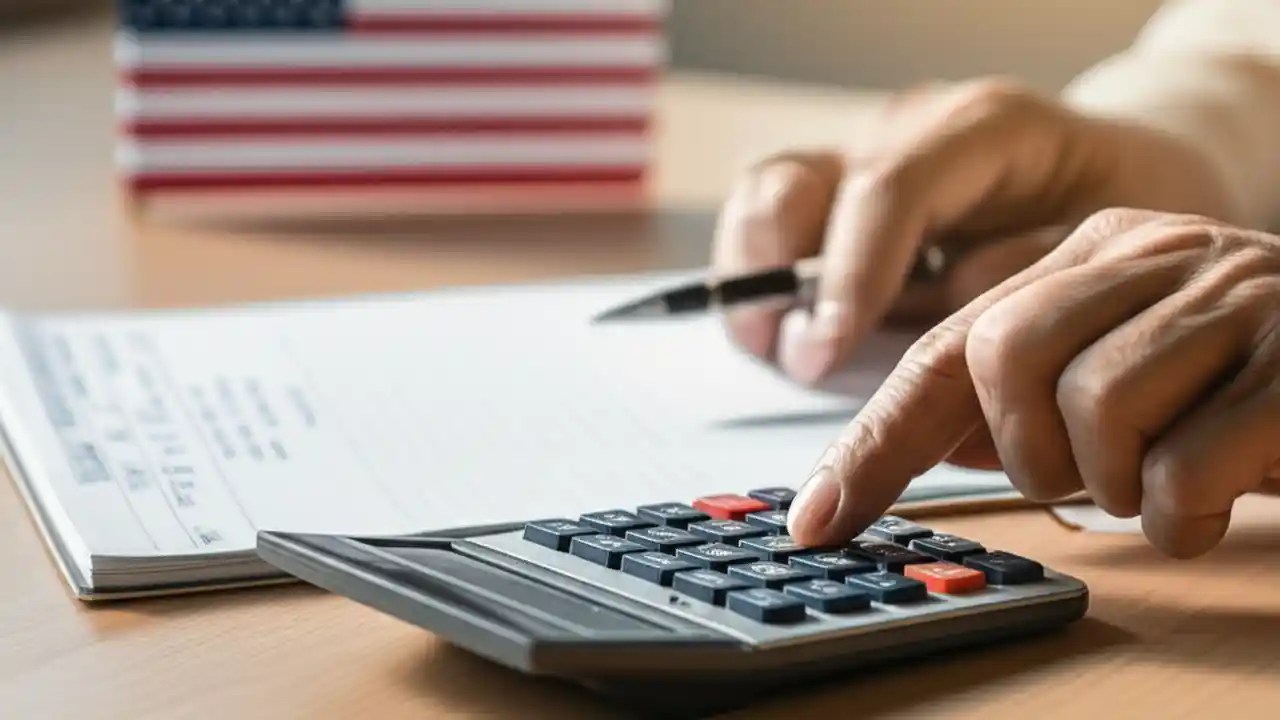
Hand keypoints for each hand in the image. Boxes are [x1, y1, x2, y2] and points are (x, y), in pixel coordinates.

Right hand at [711, 78, 1234, 385]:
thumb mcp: (1113, 251)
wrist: (1122, 173)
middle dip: (776, 277)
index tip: (830, 353)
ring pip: (763, 204)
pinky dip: (767, 291)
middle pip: (792, 184)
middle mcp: (905, 133)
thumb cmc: (1123, 213)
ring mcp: (862, 158)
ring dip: (758, 286)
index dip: (851, 278)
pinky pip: (768, 236)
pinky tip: (807, 337)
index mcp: (985, 128)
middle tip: (804, 356)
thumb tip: (936, 333)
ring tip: (794, 350)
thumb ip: (1025, 287)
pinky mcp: (838, 198)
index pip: (890, 190)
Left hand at [787, 208, 1279, 557]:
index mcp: (1096, 254)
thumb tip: (935, 441)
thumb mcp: (1132, 374)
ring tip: (1166, 484)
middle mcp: (1155, 254)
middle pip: (1001, 356)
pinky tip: (1217, 504)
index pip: (946, 348)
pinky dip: (1184, 514)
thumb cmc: (1253, 379)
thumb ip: (1033, 394)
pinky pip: (1184, 465)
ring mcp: (1234, 296)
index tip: (816, 520)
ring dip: (1116, 482)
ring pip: (1091, 404)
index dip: (872, 443)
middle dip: (1029, 453)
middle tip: (1091, 477)